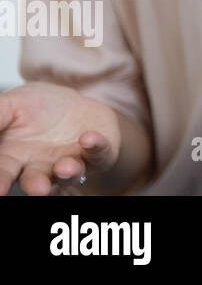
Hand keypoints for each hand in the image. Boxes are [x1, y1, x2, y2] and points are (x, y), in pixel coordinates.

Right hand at [0, 83, 121, 195]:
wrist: (76, 104)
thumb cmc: (37, 107)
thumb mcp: (13, 104)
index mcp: (14, 157)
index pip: (4, 171)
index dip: (1, 180)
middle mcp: (41, 166)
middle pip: (35, 180)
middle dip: (35, 185)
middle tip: (37, 189)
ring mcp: (70, 162)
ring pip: (68, 174)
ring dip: (67, 172)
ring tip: (64, 168)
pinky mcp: (98, 154)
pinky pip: (99, 153)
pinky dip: (96, 147)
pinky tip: (89, 139)